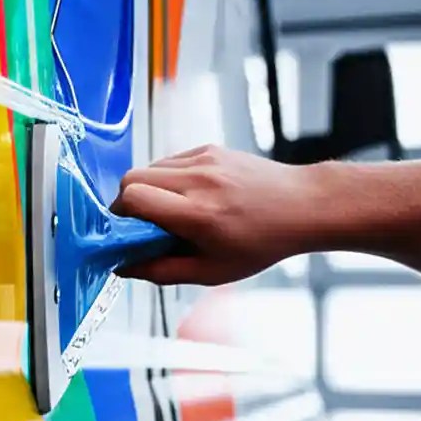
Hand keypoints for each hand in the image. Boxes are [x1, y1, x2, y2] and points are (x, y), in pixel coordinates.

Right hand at [110, 145, 325, 284]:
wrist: (301, 206)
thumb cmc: (260, 243)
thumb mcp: (212, 271)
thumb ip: (161, 271)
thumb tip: (123, 267)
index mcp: (198, 214)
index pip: (133, 198)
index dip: (119, 216)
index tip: (124, 233)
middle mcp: (198, 180)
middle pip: (131, 178)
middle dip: (126, 202)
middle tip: (140, 224)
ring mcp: (204, 159)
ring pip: (148, 168)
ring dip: (146, 189)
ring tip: (168, 211)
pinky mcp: (209, 148)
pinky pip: (169, 161)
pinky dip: (166, 179)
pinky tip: (186, 196)